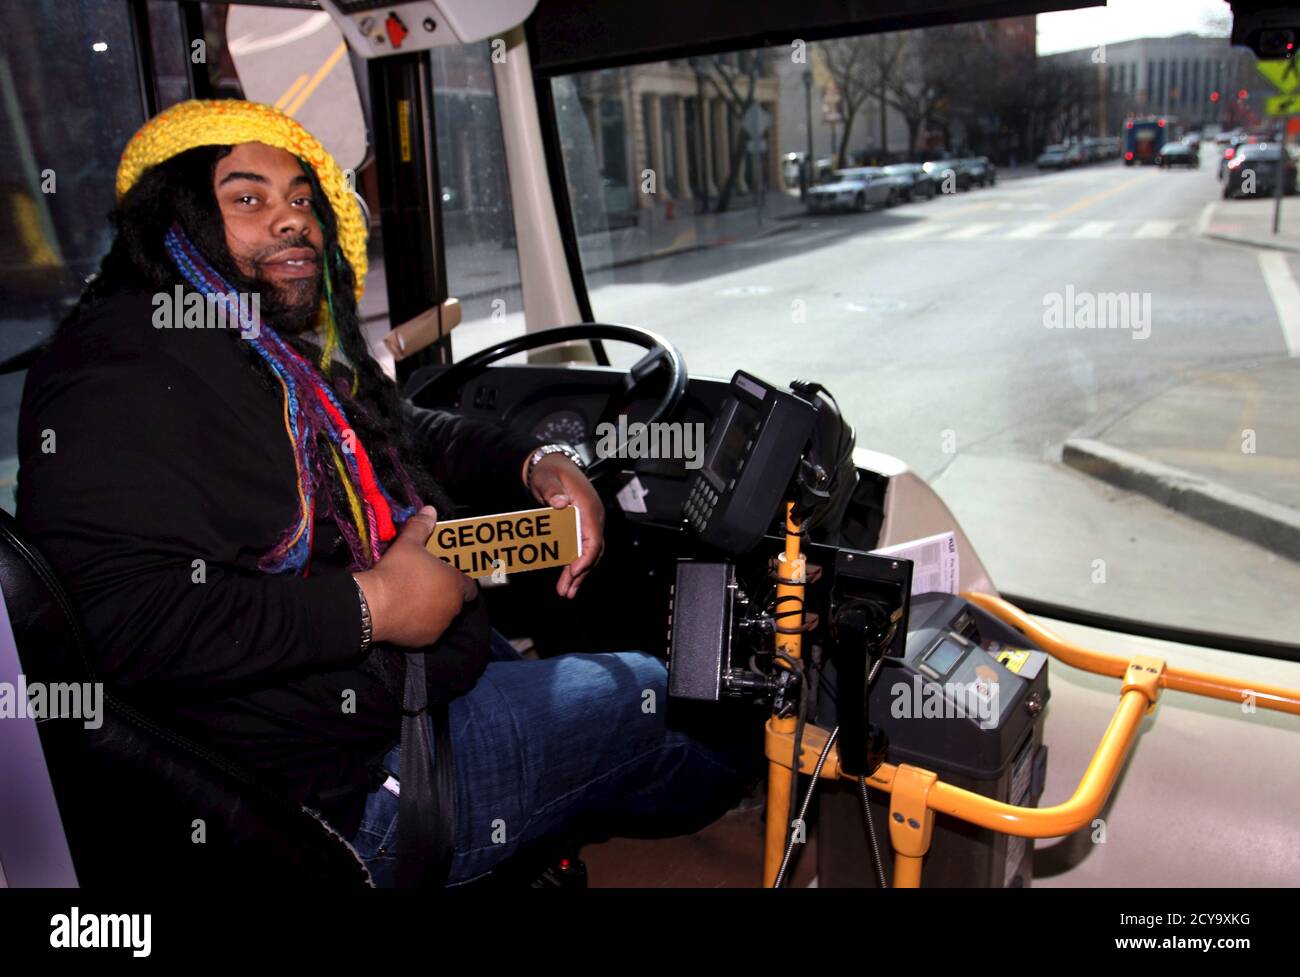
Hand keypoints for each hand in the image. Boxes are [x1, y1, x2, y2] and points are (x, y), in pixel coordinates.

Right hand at [352, 505, 477, 646]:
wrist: (373, 605)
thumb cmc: (396, 571)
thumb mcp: (408, 544)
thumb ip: (421, 527)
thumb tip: (430, 510)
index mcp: (455, 584)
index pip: (470, 586)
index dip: (460, 581)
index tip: (446, 576)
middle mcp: (453, 608)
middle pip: (454, 602)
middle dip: (443, 595)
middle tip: (424, 586)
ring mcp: (439, 626)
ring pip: (441, 618)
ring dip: (432, 611)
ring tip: (411, 601)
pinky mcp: (424, 641)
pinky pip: (426, 632)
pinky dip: (419, 625)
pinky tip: (404, 616)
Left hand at [524, 453, 604, 598]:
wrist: (552, 464)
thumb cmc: (550, 471)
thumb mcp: (548, 478)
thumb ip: (553, 490)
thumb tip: (560, 503)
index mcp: (588, 508)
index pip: (593, 538)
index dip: (585, 557)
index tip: (574, 571)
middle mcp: (593, 518)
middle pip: (592, 551)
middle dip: (580, 574)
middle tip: (567, 592)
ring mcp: (588, 524)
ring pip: (587, 554)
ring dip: (577, 574)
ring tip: (566, 592)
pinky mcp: (580, 527)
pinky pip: (580, 550)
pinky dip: (574, 565)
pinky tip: (567, 579)